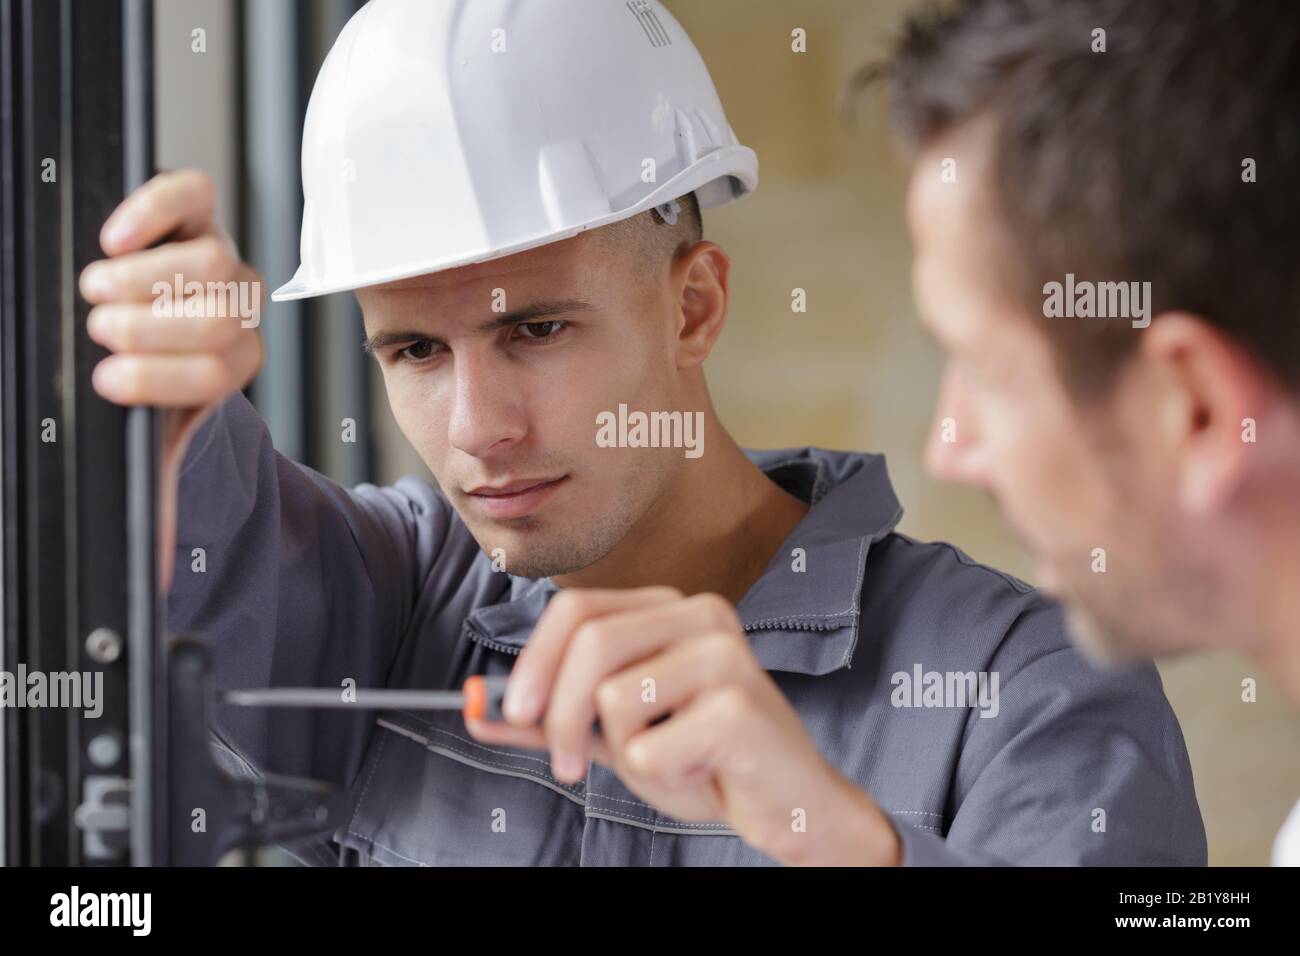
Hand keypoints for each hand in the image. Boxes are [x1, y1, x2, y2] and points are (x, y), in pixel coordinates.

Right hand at [79, 169, 264, 591]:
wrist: (145, 313)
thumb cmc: (144, 374)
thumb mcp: (145, 433)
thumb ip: (157, 494)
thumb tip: (162, 576)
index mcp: (230, 364)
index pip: (220, 373)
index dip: (165, 378)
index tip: (107, 383)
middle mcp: (235, 310)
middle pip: (223, 314)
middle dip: (154, 328)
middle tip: (100, 332)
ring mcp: (217, 255)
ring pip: (212, 259)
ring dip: (149, 278)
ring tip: (97, 293)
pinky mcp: (192, 210)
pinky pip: (190, 197)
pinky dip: (152, 210)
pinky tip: (113, 235)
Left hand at [464, 586, 901, 864]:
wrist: (785, 804)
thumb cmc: (703, 761)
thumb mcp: (615, 737)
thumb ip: (550, 720)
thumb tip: (477, 710)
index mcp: (668, 608)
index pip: (576, 608)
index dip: (533, 660)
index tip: (513, 712)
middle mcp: (699, 614)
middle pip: (589, 643)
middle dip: (559, 714)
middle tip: (566, 766)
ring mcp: (725, 652)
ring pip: (615, 696)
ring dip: (625, 751)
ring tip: (670, 760)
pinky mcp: (740, 702)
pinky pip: (652, 745)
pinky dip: (661, 776)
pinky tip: (703, 771)